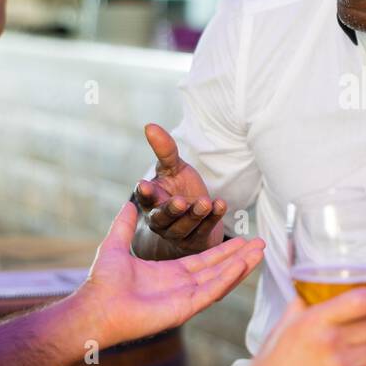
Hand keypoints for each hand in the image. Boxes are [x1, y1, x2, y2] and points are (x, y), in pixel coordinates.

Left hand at [75, 200, 264, 347]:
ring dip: (241, 265)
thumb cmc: (102, 283)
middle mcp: (181, 286)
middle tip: (261, 242)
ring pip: (220, 279)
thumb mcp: (115, 245)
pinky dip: (228, 277)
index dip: (223, 250)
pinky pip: (211, 291)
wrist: (96, 307)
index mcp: (169, 274)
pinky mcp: (184, 308)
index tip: (241, 238)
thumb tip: (127, 203)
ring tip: (260, 251)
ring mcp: (185, 298)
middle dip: (240, 256)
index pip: (204, 261)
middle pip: (218, 269)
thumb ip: (124, 225)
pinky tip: (242, 263)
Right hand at [132, 123, 226, 258]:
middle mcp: (160, 219)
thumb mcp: (173, 168)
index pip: (144, 197)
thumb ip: (164, 150)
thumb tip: (150, 125)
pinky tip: (221, 205)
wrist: (196, 217)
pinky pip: (204, 230)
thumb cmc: (180, 188)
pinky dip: (213, 219)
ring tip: (206, 203)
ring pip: (184, 226)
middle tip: (180, 201)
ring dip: (195, 215)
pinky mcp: (196, 239)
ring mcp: (177, 232)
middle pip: (162, 216)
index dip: (144, 192)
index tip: (145, 185)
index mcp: (150, 200)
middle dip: (171, 210)